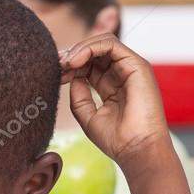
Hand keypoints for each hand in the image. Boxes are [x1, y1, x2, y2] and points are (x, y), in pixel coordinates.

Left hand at [59, 35, 170, 169]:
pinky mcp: (137, 65)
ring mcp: (131, 68)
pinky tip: (75, 62)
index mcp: (112, 86)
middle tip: (57, 65)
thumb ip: (78, 95)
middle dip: (73, 54)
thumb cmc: (117, 140)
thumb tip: (72, 76)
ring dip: (80, 49)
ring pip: (102, 42)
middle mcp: (122, 74)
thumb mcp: (87, 116)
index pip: (89, 64)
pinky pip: (111, 44)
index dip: (70, 65)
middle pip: (95, 50)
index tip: (56, 75)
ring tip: (66, 63)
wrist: (137, 150)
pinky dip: (90, 48)